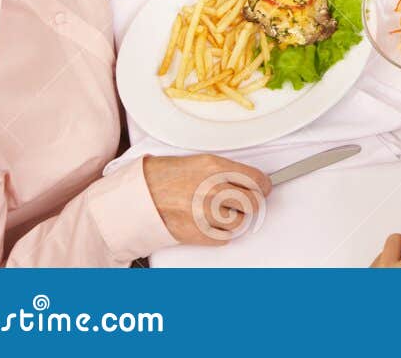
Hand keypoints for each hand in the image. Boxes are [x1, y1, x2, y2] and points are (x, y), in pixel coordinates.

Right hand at [142, 154, 270, 245]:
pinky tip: (209, 223)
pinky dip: (220, 233)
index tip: (263, 187)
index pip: (256, 179)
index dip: (263, 185)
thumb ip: (225, 170)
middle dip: (252, 202)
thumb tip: (247, 180)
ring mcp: (205, 213)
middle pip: (253, 202)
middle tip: (245, 201)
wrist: (137, 197)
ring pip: (240, 222)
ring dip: (234, 218)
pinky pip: (224, 238)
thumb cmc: (163, 177)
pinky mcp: (197, 233)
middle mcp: (213, 190)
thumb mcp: (198, 162)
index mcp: (215, 168)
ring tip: (219, 212)